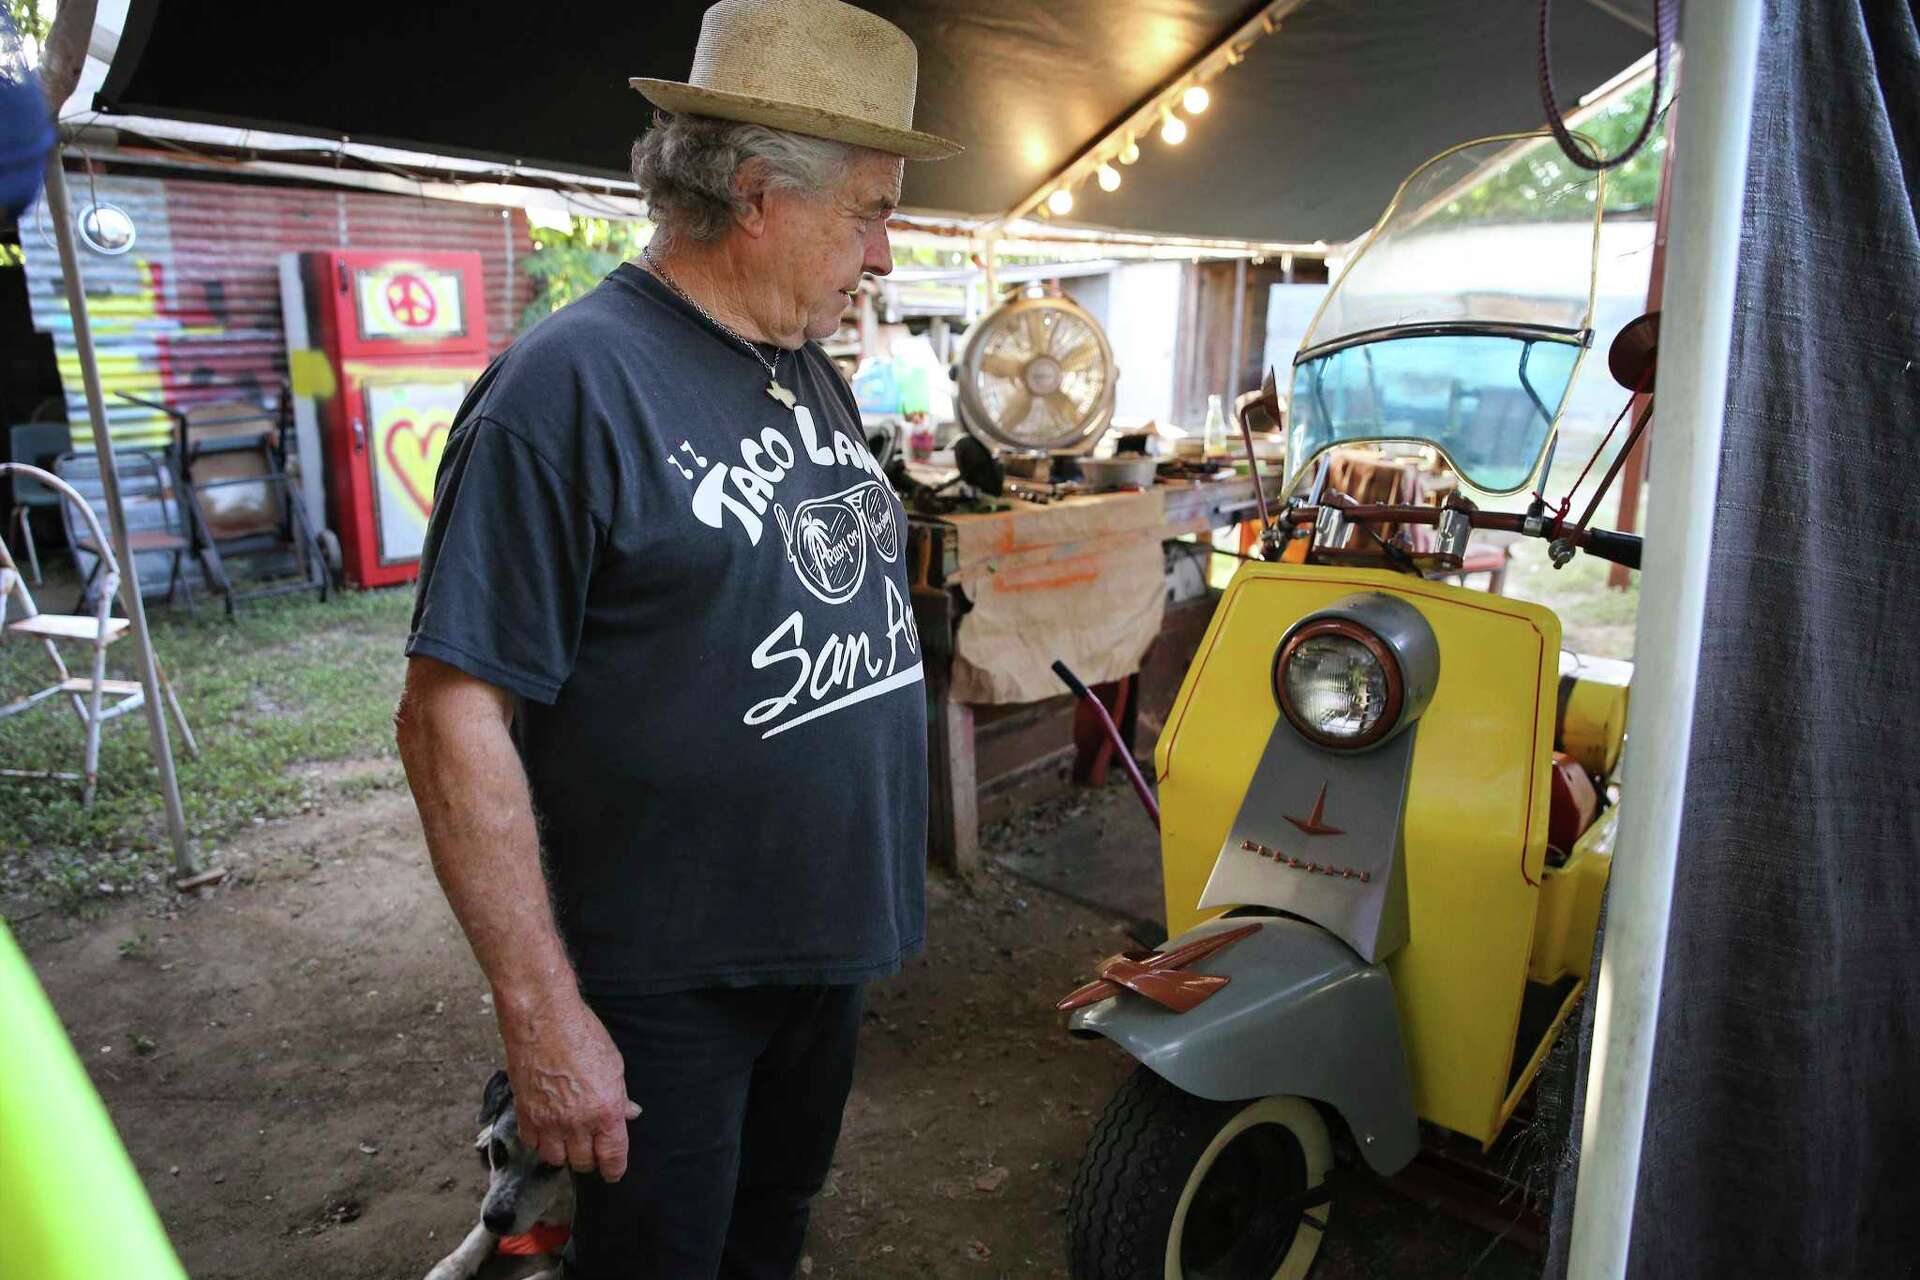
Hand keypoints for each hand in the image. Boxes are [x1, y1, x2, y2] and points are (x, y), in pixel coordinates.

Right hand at [498, 992, 641, 1181]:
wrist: (543, 1019)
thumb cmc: (581, 1034)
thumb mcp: (614, 1064)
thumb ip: (619, 1095)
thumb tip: (629, 1113)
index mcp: (606, 1111)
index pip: (612, 1156)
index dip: (614, 1169)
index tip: (613, 1171)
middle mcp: (577, 1123)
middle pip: (583, 1161)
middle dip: (590, 1158)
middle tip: (591, 1147)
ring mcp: (548, 1122)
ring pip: (556, 1159)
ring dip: (564, 1153)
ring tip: (568, 1139)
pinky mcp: (525, 1115)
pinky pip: (533, 1144)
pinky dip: (540, 1142)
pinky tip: (546, 1129)